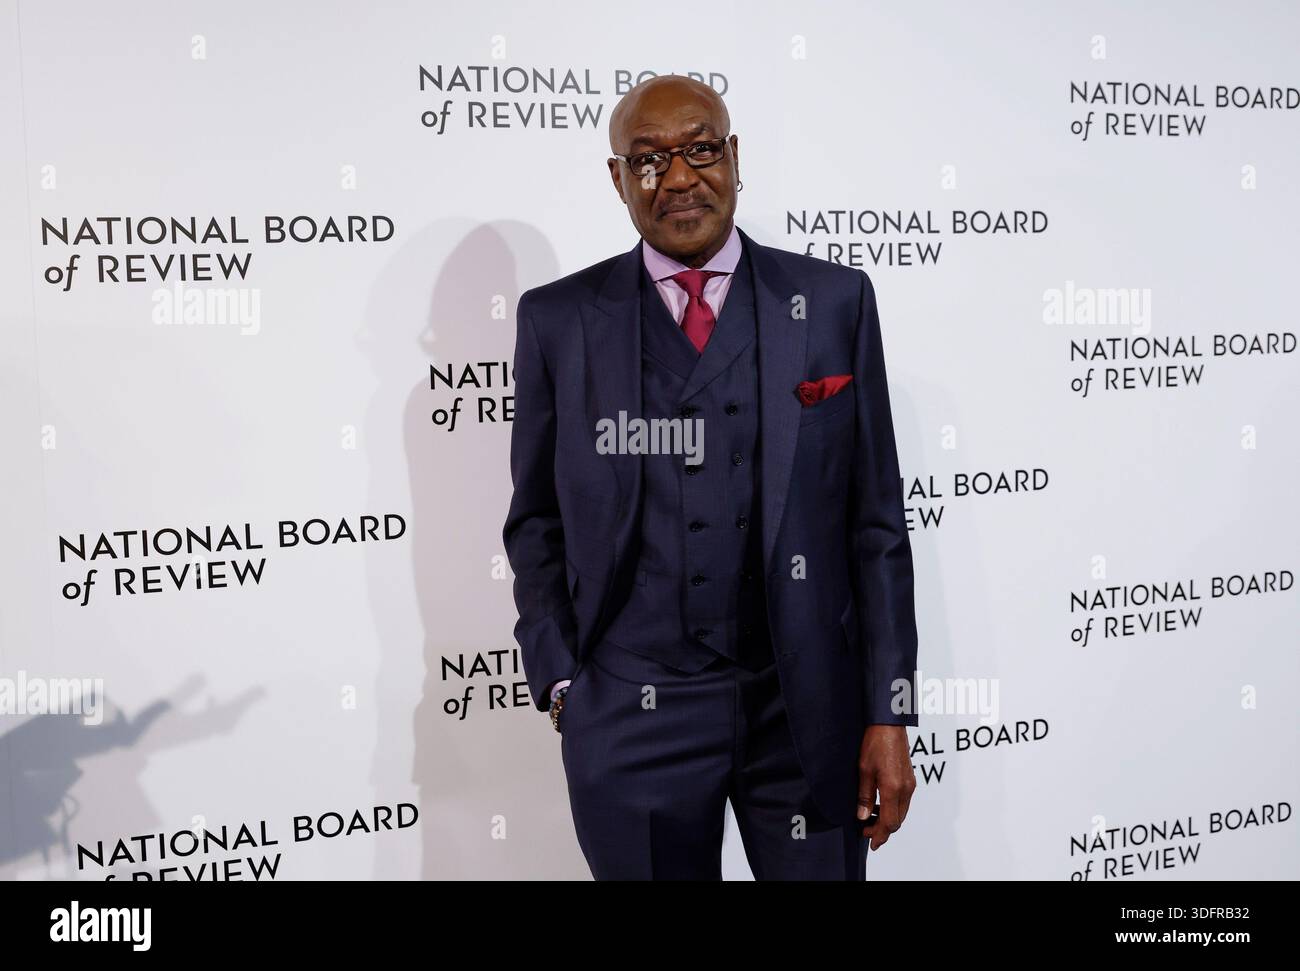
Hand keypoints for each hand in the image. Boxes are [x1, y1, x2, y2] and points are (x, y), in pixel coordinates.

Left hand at [857, 724, 915, 849]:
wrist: (889, 724)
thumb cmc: (875, 742)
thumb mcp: (863, 770)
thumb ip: (864, 796)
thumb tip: (862, 817)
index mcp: (893, 789)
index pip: (890, 823)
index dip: (879, 835)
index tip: (870, 842)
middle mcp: (906, 789)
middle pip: (898, 821)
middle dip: (883, 830)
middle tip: (866, 831)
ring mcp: (910, 784)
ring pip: (902, 812)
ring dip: (888, 820)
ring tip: (870, 819)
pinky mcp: (910, 779)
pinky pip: (904, 802)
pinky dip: (893, 809)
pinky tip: (880, 805)